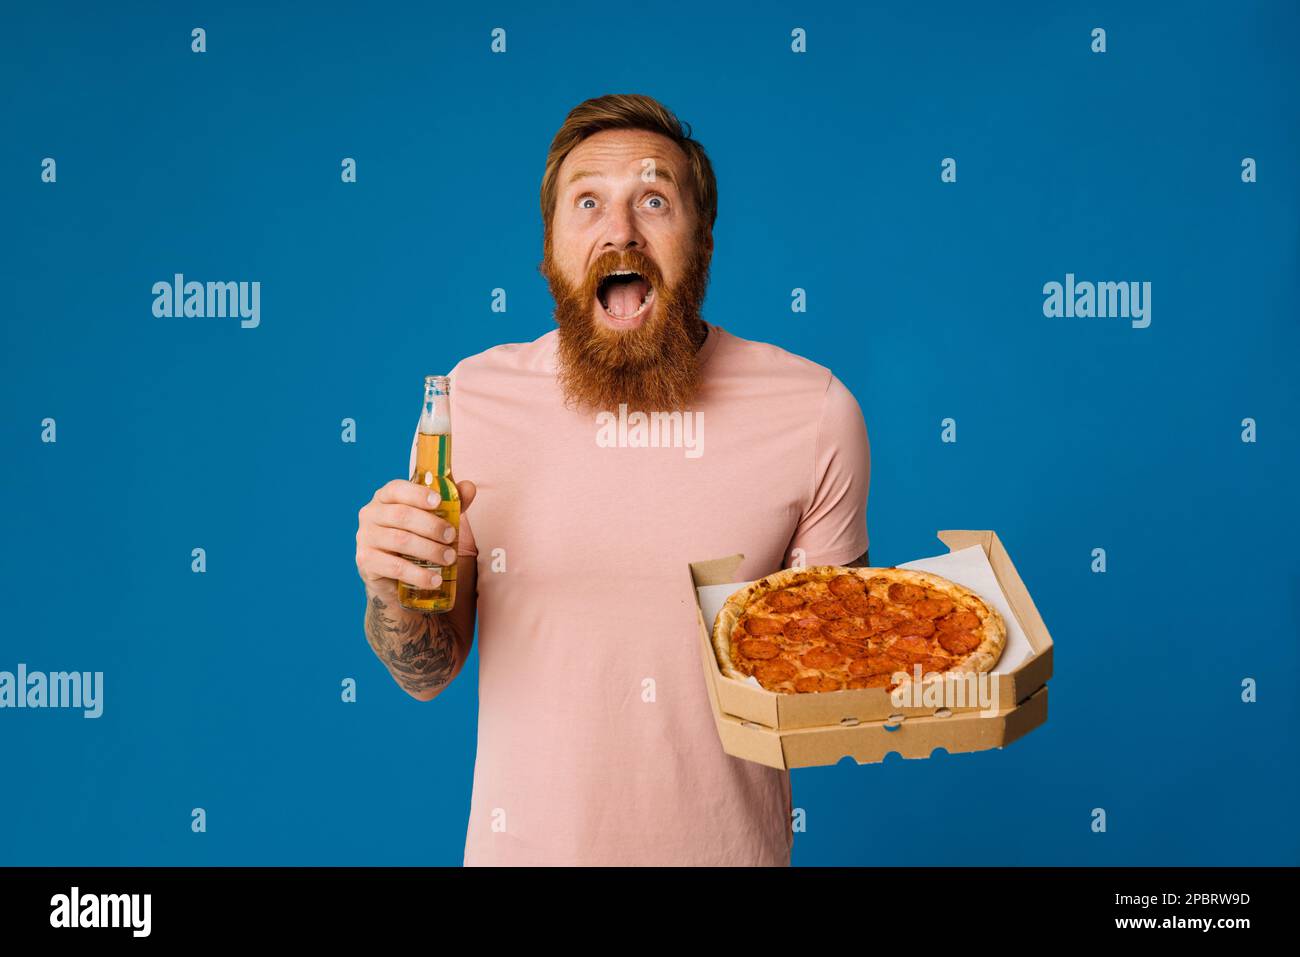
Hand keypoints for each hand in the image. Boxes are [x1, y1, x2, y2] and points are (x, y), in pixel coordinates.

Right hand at [356, 478, 476, 600]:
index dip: (418, 494)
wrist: (394, 576)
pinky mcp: (366, 561)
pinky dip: (418, 575)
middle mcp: (370, 514)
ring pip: (400, 541)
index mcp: (385, 497)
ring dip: (429, 550)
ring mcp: (364, 537)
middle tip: (452, 537)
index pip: (397, 489)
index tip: (438, 502)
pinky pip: (395, 567)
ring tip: (449, 558)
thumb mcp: (434, 518)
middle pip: (402, 515)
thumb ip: (452, 502)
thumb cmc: (415, 537)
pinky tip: (435, 580)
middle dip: (431, 526)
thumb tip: (469, 487)